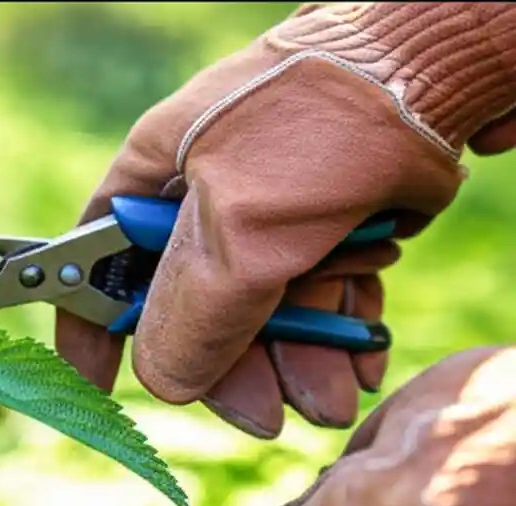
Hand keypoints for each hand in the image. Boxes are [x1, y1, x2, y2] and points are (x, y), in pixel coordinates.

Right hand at [57, 2, 515, 437]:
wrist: (432, 68)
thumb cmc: (320, 121)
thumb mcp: (240, 228)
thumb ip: (196, 314)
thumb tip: (165, 383)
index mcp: (155, 179)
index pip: (99, 259)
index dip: (94, 324)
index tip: (97, 384)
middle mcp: (205, 198)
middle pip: (193, 305)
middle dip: (230, 368)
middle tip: (263, 416)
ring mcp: (268, 212)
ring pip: (264, 312)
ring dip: (296, 364)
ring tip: (331, 400)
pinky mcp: (329, 223)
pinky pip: (319, 297)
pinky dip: (337, 336)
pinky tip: (359, 365)